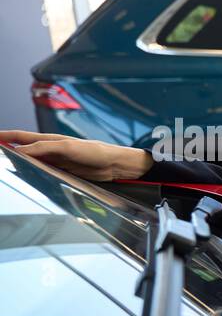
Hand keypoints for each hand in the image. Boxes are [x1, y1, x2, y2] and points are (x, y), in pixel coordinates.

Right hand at [0, 129, 150, 181]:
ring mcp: (57, 162)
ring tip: (6, 168)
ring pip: (32, 163)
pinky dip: (33, 174)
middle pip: (23, 150)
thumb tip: (21, 151)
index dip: (5, 136)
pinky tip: (26, 179)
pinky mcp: (64, 174)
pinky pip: (43, 173)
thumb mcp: (67, 148)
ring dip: (19, 164)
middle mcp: (51, 150)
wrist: (115, 165)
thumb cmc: (95, 152)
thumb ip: (44, 148)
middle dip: (8, 151)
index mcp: (50, 140)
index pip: (21, 137)